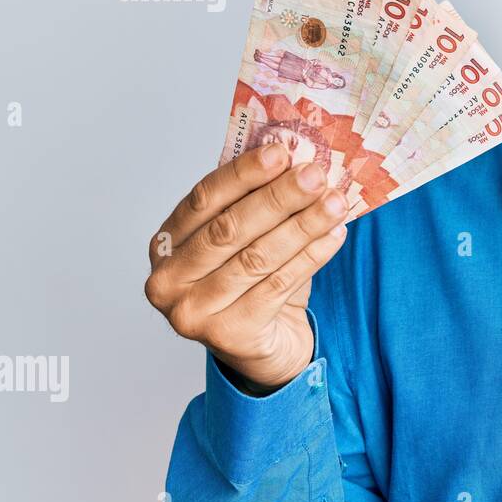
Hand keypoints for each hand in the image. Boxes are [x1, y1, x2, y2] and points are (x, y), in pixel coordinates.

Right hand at [144, 143, 348, 391]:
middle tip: (315, 174)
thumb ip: (257, 204)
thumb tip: (296, 159)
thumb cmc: (254, 285)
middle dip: (278, 197)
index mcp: (165, 245)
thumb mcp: (247, 241)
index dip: (243, 174)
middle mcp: (168, 280)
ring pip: (257, 257)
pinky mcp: (228, 335)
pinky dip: (311, 256)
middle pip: (230, 228)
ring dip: (302, 224)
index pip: (203, 199)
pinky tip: (335, 235)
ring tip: (335, 202)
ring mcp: (192, 312)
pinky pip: (278, 285)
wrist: (266, 349)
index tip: (281, 152)